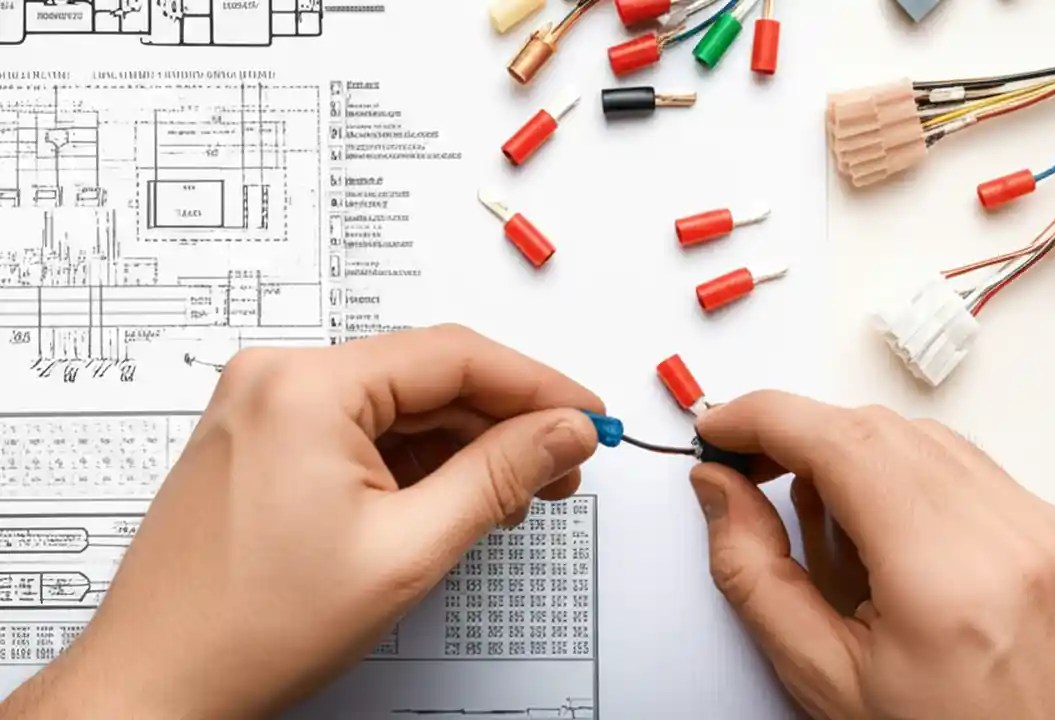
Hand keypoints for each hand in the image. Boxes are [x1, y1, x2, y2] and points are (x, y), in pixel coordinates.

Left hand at [0, 325, 602, 719]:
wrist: (158, 686)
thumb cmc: (250, 627)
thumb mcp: (408, 548)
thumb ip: (500, 475)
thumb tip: (563, 430)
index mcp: (305, 385)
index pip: (455, 356)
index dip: (538, 385)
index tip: (587, 414)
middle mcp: (277, 379)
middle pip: (427, 376)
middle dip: (504, 420)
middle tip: (563, 462)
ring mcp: (265, 408)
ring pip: (397, 405)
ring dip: (462, 443)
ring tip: (514, 492)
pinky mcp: (264, 439)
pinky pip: (361, 429)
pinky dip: (415, 459)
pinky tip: (454, 494)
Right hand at [688, 392, 1054, 719]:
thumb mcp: (827, 678)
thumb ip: (756, 575)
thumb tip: (721, 491)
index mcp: (948, 578)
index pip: (840, 442)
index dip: (764, 418)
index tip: (720, 427)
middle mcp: (1009, 537)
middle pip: (878, 428)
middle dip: (800, 437)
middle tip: (749, 473)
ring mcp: (1043, 529)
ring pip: (921, 437)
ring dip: (851, 457)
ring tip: (824, 532)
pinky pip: (964, 465)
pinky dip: (903, 478)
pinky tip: (882, 538)